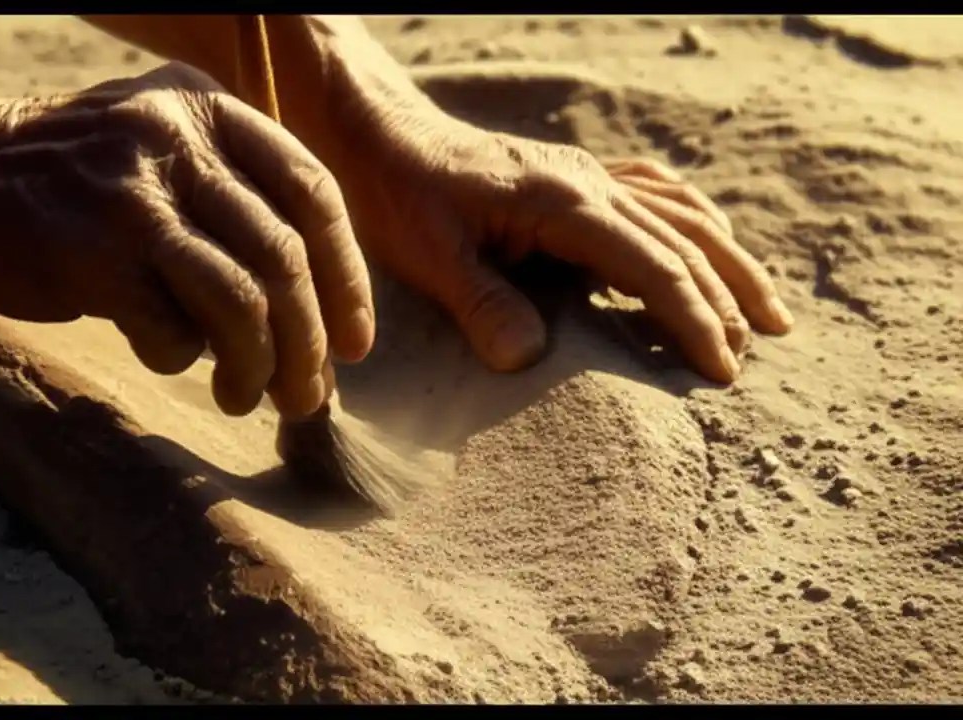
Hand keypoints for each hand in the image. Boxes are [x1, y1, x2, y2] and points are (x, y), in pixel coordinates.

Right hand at [0, 63, 373, 417]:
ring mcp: (134, 195)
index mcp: (207, 110)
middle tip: (308, 399)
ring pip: (242, 301)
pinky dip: (181, 357)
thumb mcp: (156, 154)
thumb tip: (312, 319)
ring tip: (244, 398)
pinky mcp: (91, 253)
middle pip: (285, 257)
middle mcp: (178, 140)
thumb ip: (231, 205)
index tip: (356, 343)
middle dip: (309, 345)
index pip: (313, 193)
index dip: (347, 278)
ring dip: (258, 368)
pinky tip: (164, 353)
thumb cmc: (67, 187)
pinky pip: (172, 331)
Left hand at [316, 102, 791, 382]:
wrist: (385, 136)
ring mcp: (589, 175)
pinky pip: (659, 194)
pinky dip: (695, 224)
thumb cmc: (399, 195)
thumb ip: (479, 303)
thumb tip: (528, 359)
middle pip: (686, 240)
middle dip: (727, 299)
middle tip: (753, 357)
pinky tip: (710, 245)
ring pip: (685, 214)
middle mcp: (592, 183)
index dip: (694, 319)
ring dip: (730, 262)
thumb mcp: (426, 255)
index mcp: (566, 204)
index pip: (654, 265)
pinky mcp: (577, 176)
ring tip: (767, 313)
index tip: (723, 370)